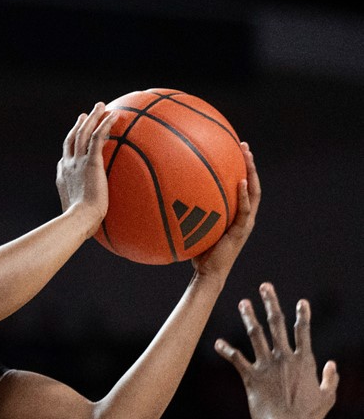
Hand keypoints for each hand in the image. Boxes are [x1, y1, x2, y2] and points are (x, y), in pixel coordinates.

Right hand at [56, 102, 115, 235]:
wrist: (78, 220)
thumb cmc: (81, 224)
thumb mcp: (81, 216)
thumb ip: (87, 211)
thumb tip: (96, 223)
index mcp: (63, 176)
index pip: (66, 157)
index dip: (70, 146)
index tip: (76, 138)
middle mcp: (67, 165)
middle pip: (72, 138)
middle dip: (79, 125)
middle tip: (85, 114)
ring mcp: (77, 162)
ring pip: (83, 133)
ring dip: (92, 118)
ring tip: (100, 106)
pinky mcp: (91, 162)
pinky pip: (98, 138)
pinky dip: (105, 125)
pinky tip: (114, 116)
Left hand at [189, 142, 260, 278]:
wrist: (208, 273)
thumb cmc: (198, 251)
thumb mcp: (194, 226)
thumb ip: (189, 211)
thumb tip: (165, 195)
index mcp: (237, 214)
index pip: (243, 186)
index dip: (242, 168)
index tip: (236, 150)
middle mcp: (245, 216)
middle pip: (252, 184)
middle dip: (249, 163)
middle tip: (243, 145)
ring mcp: (245, 223)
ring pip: (253, 193)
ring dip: (251, 172)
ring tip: (247, 155)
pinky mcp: (240, 231)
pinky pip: (244, 210)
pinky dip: (243, 195)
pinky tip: (240, 182)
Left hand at [215, 283, 338, 418]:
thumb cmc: (308, 417)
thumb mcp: (327, 398)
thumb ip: (330, 379)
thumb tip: (331, 364)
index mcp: (304, 361)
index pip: (304, 332)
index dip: (303, 315)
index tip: (301, 301)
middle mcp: (285, 358)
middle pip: (277, 324)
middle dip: (271, 303)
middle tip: (265, 286)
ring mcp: (267, 365)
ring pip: (256, 335)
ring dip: (248, 317)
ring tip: (243, 303)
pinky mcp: (251, 376)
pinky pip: (236, 359)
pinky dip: (226, 350)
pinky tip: (217, 343)